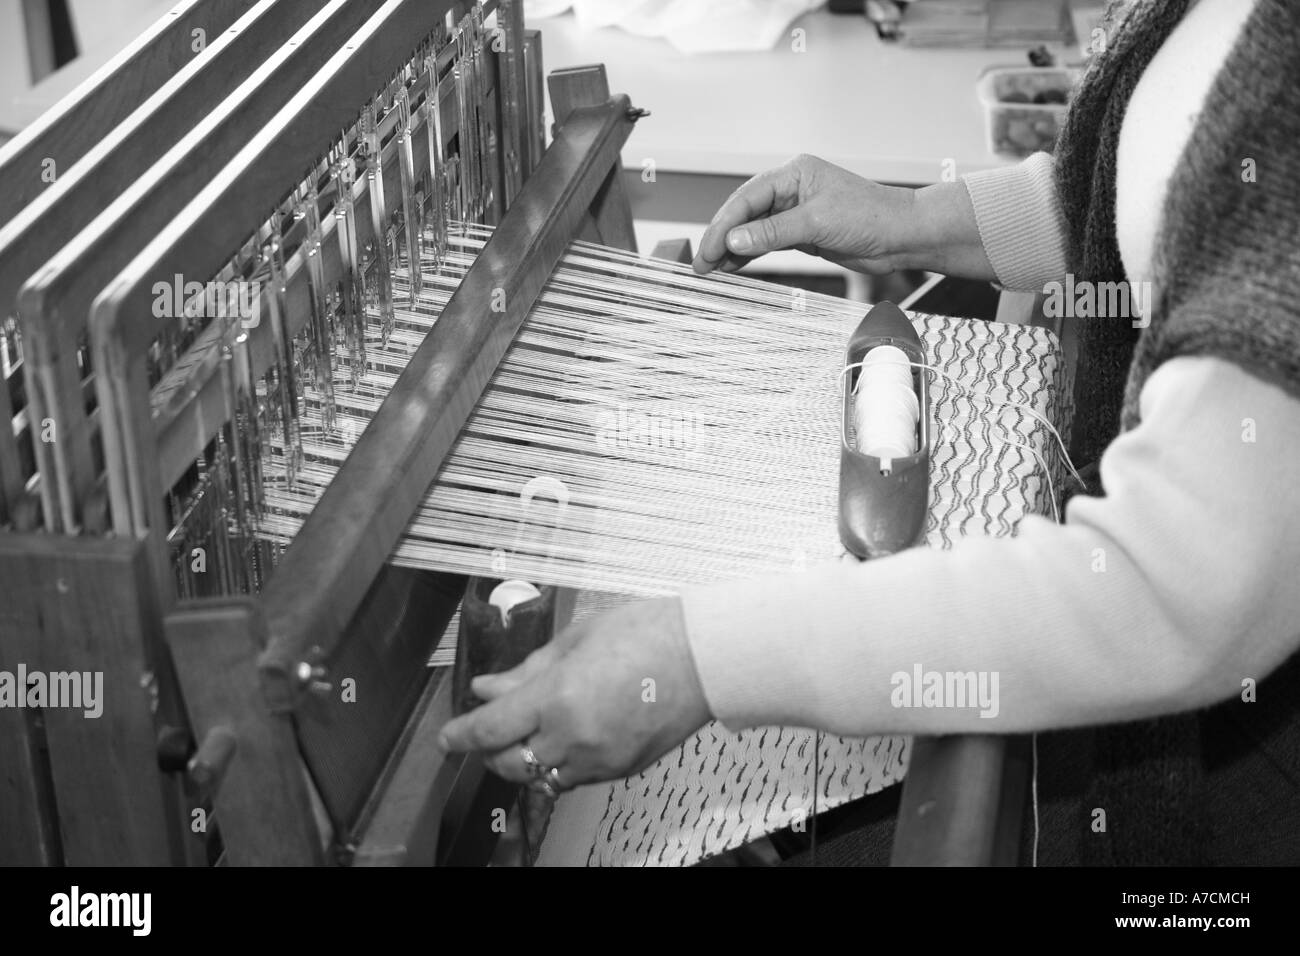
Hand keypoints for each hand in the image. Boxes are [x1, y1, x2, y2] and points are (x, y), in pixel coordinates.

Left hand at [439, 597, 712, 790]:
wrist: (704, 656)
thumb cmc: (646, 633)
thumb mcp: (575, 640)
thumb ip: (527, 670)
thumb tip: (488, 688)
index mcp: (557, 697)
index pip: (490, 729)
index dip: (461, 736)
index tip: (447, 738)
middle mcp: (573, 736)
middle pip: (508, 763)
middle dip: (488, 751)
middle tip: (485, 732)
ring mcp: (599, 758)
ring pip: (540, 778)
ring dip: (523, 761)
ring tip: (523, 737)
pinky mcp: (620, 769)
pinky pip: (573, 778)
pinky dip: (557, 765)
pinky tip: (561, 740)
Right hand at [693, 154, 916, 275]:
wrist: (902, 235)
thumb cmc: (870, 216)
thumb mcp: (817, 222)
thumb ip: (773, 232)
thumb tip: (734, 239)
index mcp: (793, 173)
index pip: (747, 198)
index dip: (724, 224)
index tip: (709, 249)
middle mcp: (791, 188)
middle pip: (745, 212)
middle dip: (722, 237)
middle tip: (702, 263)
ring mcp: (796, 211)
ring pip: (753, 228)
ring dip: (733, 247)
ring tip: (713, 268)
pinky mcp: (803, 232)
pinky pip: (767, 241)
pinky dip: (750, 253)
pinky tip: (735, 265)